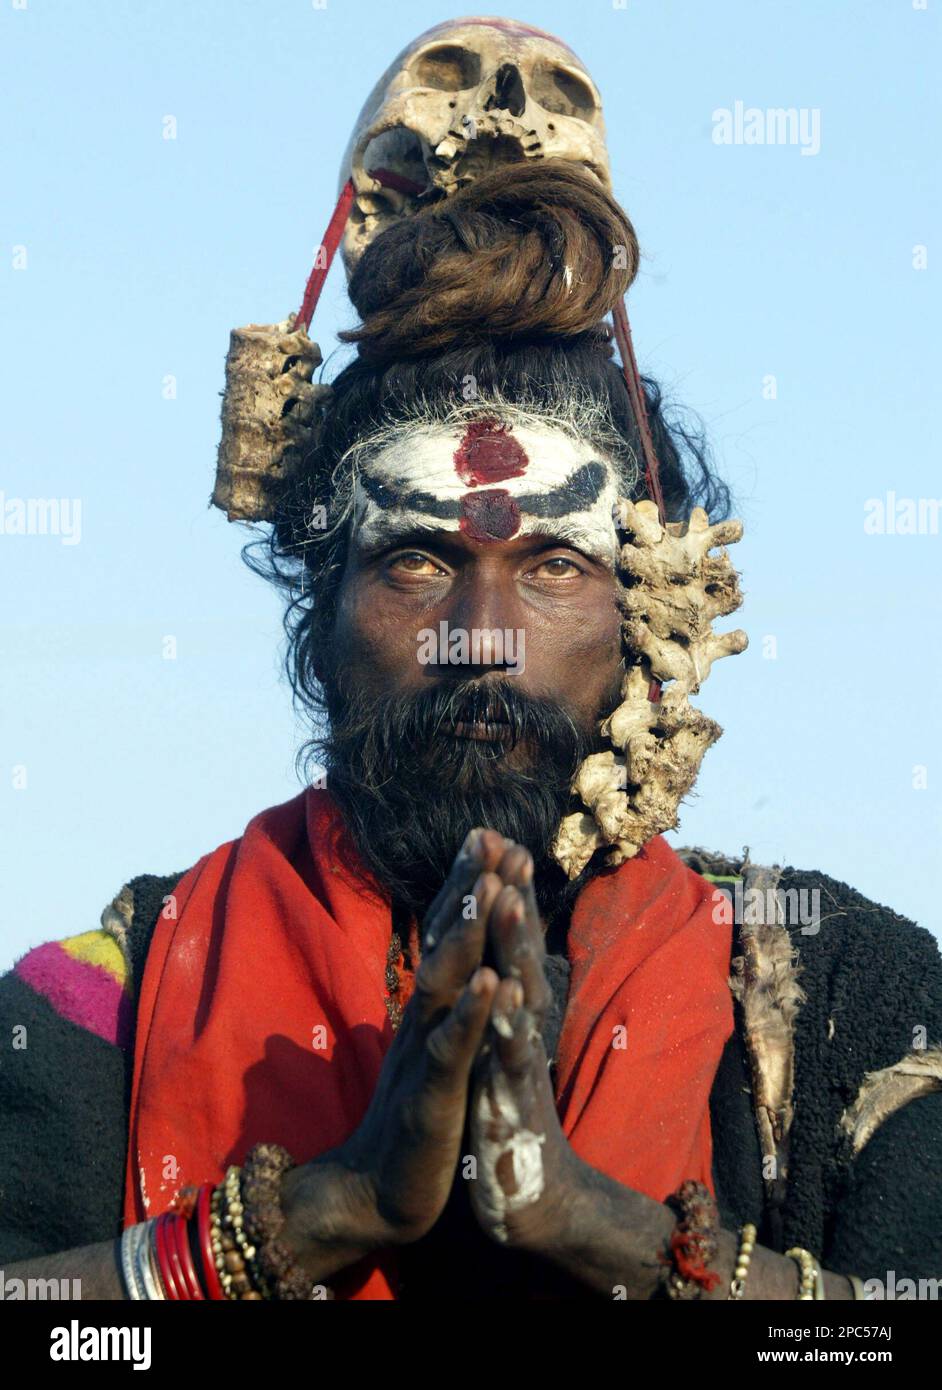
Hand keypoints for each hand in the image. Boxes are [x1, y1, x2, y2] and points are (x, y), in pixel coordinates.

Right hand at [293, 827, 508, 1252]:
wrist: (378, 1192)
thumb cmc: (414, 1115)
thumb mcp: (432, 1046)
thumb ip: (438, 1001)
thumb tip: (448, 957)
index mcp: (429, 1008)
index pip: (447, 933)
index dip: (465, 885)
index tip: (488, 835)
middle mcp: (423, 1019)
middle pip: (445, 941)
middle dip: (468, 889)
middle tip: (489, 837)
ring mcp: (423, 1054)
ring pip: (445, 983)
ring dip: (467, 934)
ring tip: (489, 888)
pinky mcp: (432, 1096)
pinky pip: (453, 1048)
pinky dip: (473, 1013)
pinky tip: (492, 981)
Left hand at [467, 845, 583, 1252]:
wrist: (530, 1196)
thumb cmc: (504, 1114)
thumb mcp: (491, 1048)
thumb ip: (492, 998)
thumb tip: (487, 951)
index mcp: (507, 1011)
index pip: (501, 941)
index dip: (495, 889)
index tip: (487, 836)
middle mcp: (518, 1025)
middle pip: (516, 952)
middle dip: (510, 897)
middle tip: (507, 845)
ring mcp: (519, 1060)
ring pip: (520, 993)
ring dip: (514, 946)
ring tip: (508, 899)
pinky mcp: (514, 1102)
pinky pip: (513, 1059)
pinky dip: (510, 1025)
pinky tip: (506, 996)